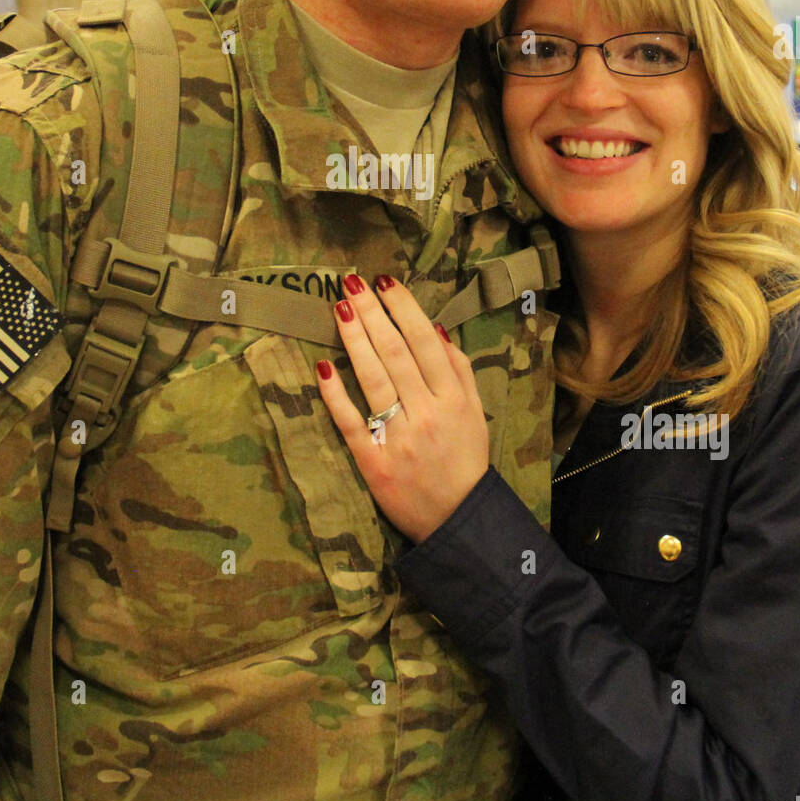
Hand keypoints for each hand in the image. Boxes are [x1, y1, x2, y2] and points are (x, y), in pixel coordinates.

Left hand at [315, 275, 488, 542]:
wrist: (457, 519)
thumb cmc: (465, 459)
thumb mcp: (475, 412)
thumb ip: (459, 370)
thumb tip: (435, 327)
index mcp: (453, 398)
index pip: (424, 341)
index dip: (403, 308)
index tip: (385, 280)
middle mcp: (426, 412)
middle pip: (394, 353)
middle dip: (372, 313)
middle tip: (351, 283)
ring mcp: (398, 437)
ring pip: (372, 379)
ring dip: (354, 340)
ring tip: (338, 308)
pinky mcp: (373, 461)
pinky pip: (351, 422)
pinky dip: (336, 394)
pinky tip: (324, 366)